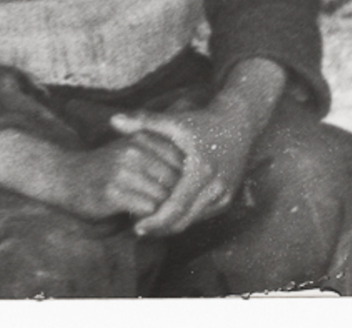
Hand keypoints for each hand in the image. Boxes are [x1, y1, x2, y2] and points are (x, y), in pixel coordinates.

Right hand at [55, 130, 188, 222]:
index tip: (184, 193)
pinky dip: (151, 220)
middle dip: (179, 198)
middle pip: (176, 180)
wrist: (67, 177)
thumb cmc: (105, 167)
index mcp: (140, 137)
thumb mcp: (130, 149)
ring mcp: (123, 171)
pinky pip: (148, 210)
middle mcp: (133, 150)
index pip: (181, 160)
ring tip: (161, 219)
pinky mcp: (114, 192)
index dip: (187, 180)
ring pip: (164, 197)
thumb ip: (157, 152)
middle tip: (175, 211)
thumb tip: (193, 169)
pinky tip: (144, 222)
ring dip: (165, 212)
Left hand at [110, 78, 267, 238]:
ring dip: (173, 225)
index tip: (137, 227)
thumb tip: (113, 120)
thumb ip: (144, 122)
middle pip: (184, 220)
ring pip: (193, 220)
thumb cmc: (202, 121)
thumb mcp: (174, 121)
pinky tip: (169, 214)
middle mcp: (215, 188)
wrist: (238, 124)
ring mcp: (223, 196)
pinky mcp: (226, 199)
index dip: (156, 221)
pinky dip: (185, 217)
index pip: (175, 208)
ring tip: (150, 224)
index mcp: (201, 171)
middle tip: (139, 230)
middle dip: (161, 228)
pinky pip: (202, 214)